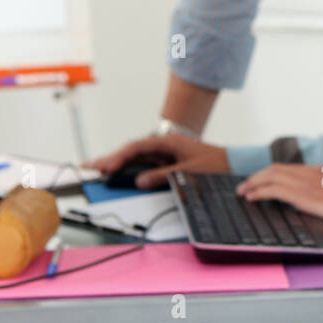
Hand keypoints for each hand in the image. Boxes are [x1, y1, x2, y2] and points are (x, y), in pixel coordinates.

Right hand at [86, 133, 228, 189]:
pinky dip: (130, 168)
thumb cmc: (215, 164)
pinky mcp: (166, 162)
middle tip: (89, 167)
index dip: (119, 157)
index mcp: (168, 142)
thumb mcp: (188, 171)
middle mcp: (163, 145)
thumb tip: (140, 181)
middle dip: (110, 159)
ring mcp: (164, 153)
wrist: (233, 164)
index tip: (105, 167)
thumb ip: (163, 176)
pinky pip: (144, 163)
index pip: (137, 147)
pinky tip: (117, 172)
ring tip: (97, 169)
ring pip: (135, 157)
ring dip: (118, 163)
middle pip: (131, 151)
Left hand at [236, 164, 322, 232]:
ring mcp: (307, 183)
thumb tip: (315, 205)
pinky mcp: (303, 196)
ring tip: (243, 191)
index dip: (271, 174)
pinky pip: (275, 190)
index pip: (288, 168)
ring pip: (272, 176)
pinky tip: (251, 197)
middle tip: (244, 186)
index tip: (261, 181)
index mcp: (320, 172)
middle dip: (257, 177)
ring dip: (253, 183)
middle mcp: (311, 173)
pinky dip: (259, 192)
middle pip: (276, 169)